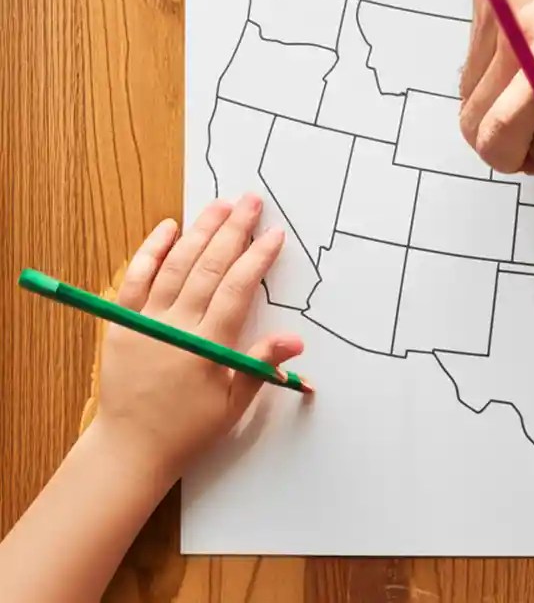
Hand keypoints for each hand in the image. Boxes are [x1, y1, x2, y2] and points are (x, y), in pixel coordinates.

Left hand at [96, 195, 302, 477]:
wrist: (130, 448)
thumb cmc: (188, 429)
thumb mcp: (234, 404)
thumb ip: (261, 365)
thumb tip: (295, 340)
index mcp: (205, 347)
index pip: (236, 290)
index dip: (257, 259)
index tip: (274, 235)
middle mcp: (174, 327)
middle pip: (207, 268)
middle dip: (233, 231)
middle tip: (250, 202)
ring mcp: (144, 322)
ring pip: (175, 266)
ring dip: (199, 232)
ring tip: (219, 206)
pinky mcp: (121, 324)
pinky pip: (135, 279)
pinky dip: (150, 251)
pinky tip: (168, 227)